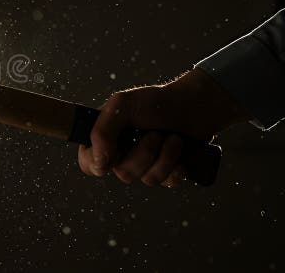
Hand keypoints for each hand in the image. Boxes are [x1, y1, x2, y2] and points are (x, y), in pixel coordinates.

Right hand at [77, 68, 249, 185]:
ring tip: (174, 138)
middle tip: (155, 133)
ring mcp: (145, 164)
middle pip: (122, 173)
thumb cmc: (157, 101)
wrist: (196, 105)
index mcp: (106, 137)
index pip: (88, 163)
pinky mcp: (166, 171)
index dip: (96, 164)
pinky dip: (178, 166)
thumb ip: (102, 131)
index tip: (113, 156)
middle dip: (144, 153)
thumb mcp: (122, 106)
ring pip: (146, 179)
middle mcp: (123, 153)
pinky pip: (167, 182)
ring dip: (165, 157)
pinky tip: (182, 151)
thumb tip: (99, 163)